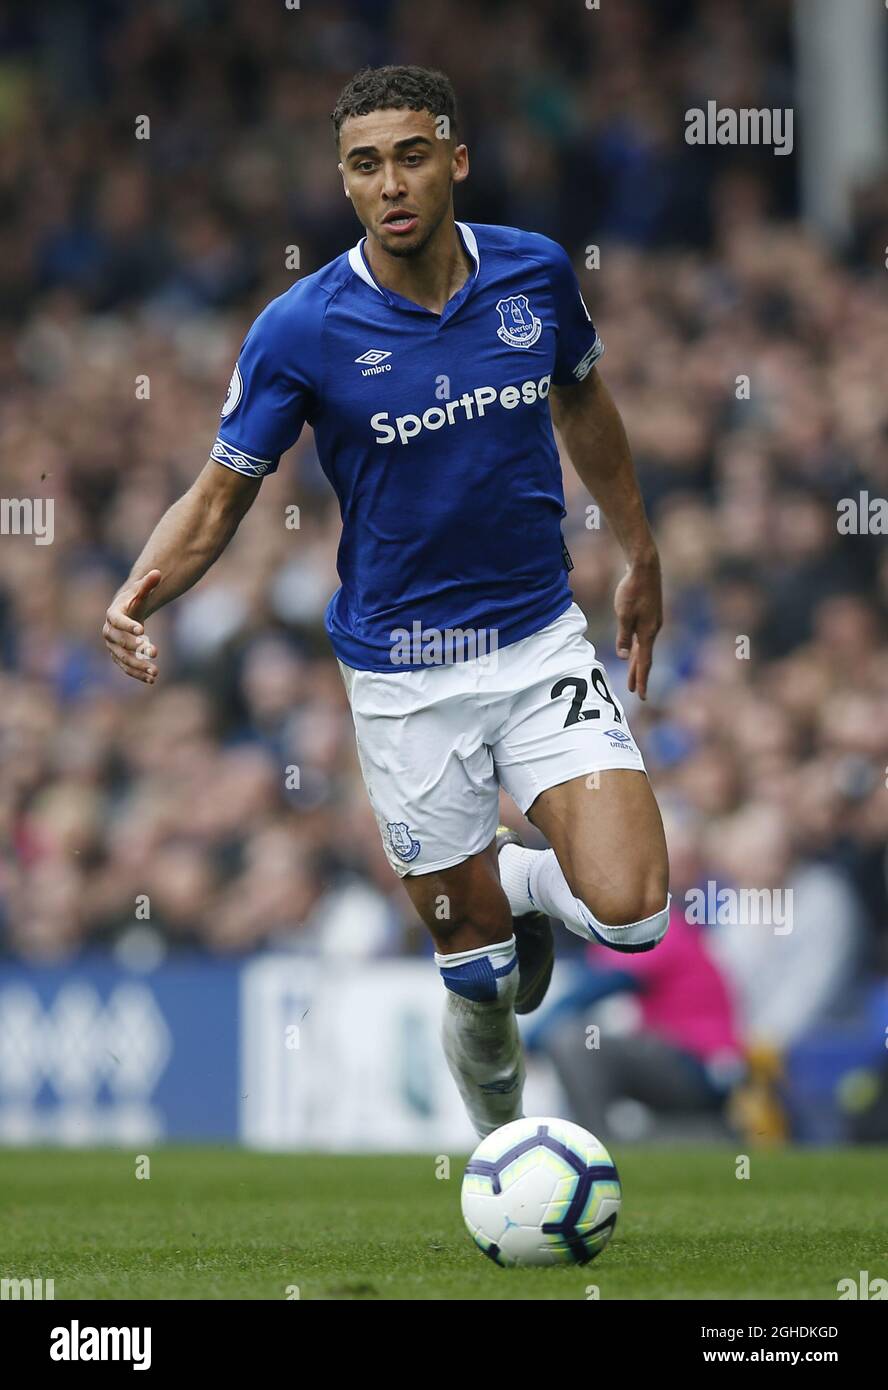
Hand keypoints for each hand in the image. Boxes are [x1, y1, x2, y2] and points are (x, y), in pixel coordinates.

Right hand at [103, 570, 161, 683]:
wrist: (126, 613)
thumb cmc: (134, 600)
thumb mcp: (141, 591)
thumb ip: (148, 583)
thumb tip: (157, 572)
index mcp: (112, 615)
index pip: (117, 621)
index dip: (128, 626)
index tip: (143, 630)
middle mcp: (109, 632)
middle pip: (120, 643)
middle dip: (137, 649)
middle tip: (155, 652)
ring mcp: (113, 647)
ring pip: (124, 659)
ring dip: (139, 666)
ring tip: (156, 672)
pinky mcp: (119, 657)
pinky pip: (127, 668)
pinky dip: (138, 674)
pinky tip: (152, 679)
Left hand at [614, 555, 661, 699]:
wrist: (645, 568)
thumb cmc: (632, 590)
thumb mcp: (623, 615)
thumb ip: (623, 636)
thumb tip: (623, 656)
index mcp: (648, 633)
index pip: (644, 662)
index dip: (641, 680)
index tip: (640, 696)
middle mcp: (653, 630)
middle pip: (644, 657)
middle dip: (637, 674)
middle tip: (632, 691)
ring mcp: (653, 622)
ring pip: (644, 647)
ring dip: (637, 662)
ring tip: (632, 675)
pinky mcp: (650, 614)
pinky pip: (644, 637)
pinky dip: (638, 648)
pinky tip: (634, 649)